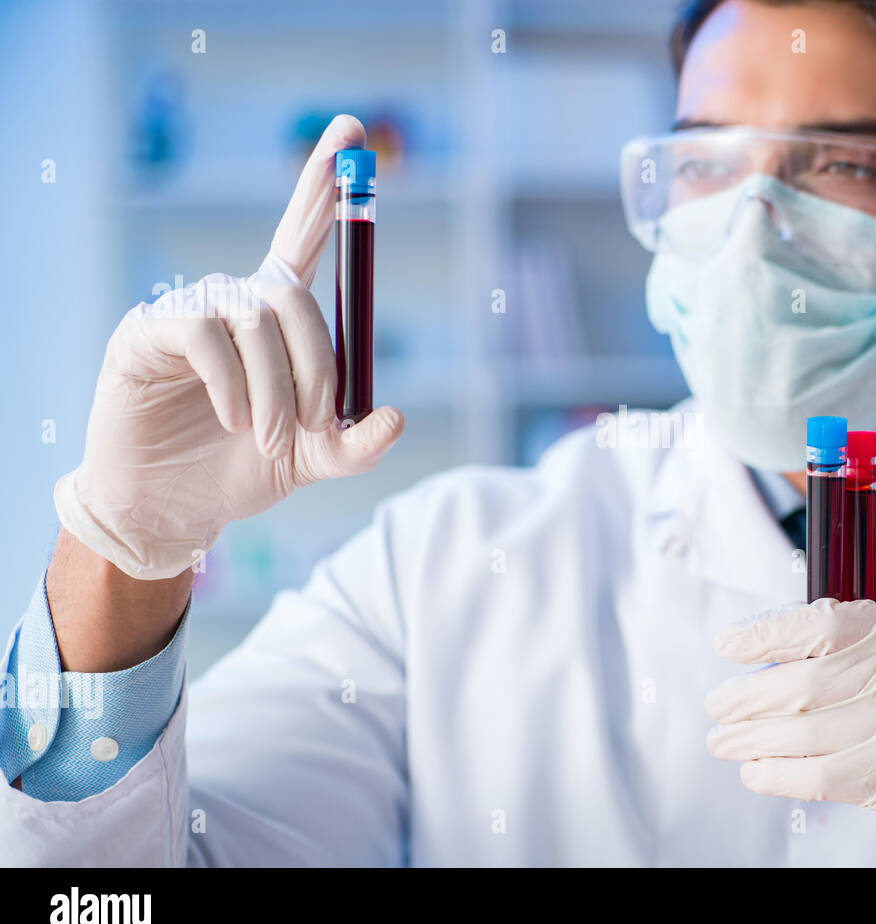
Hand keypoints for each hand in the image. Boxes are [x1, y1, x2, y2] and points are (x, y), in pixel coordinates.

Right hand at [53, 115, 403, 580]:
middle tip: (315, 427)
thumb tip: (396, 417)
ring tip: (269, 437)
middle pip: (294, 295)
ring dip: (276, 390)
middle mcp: (236, 299)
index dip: (326, 186)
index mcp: (278, 315)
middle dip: (319, 367)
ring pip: (256, 320)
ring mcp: (191, 308)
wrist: (171, 508)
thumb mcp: (313, 458)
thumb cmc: (239, 470)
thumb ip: (357, 442)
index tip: (353, 133)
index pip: (306, 237)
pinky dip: (232, 384)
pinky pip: (206, 334)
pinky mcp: (148, 329)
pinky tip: (229, 419)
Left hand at [706, 599, 875, 866]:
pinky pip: (825, 779)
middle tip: (718, 705)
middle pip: (807, 686)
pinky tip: (756, 770)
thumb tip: (781, 649)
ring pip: (808, 737)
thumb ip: (868, 647)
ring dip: (752, 740)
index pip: (826, 626)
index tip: (729, 645)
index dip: (767, 635)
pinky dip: (779, 774)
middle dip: (748, 697)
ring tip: (723, 741)